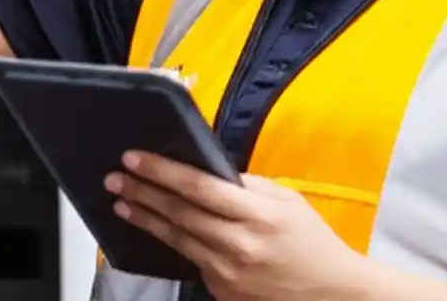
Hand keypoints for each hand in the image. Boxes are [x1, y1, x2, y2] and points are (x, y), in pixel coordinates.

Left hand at [106, 151, 365, 299]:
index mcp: (260, 215)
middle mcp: (241, 245)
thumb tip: (205, 170)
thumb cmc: (311, 241)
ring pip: (177, 239)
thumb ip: (246, 185)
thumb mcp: (287, 200)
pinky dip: (171, 242)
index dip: (162, 172)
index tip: (134, 158)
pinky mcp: (222, 291)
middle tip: (115, 177)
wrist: (331, 294)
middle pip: (180, 214)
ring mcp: (229, 273)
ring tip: (122, 201)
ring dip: (145, 218)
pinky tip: (153, 227)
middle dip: (143, 192)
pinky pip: (191, 260)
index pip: (199, 188)